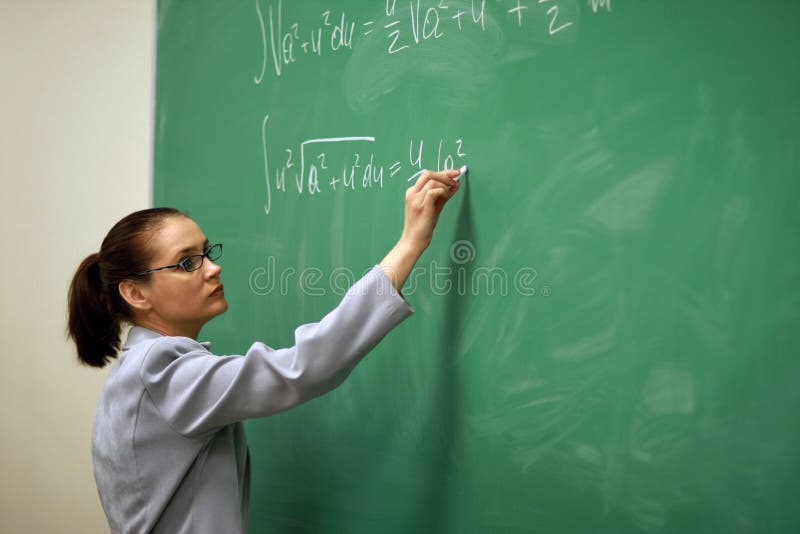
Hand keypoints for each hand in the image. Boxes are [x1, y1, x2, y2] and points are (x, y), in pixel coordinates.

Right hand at [379, 169, 461, 290]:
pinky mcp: (422, 206)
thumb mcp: (434, 207)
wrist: (413, 241)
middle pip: (428, 174)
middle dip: (444, 174)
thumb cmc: (422, 226)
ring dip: (444, 185)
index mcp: (412, 192)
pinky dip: (442, 191)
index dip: (442, 172)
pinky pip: (433, 191)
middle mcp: (412, 193)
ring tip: (448, 194)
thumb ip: (444, 195)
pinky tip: (445, 197)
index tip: (454, 173)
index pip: (427, 175)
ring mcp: (416, 199)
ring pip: (432, 181)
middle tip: (455, 178)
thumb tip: (456, 184)